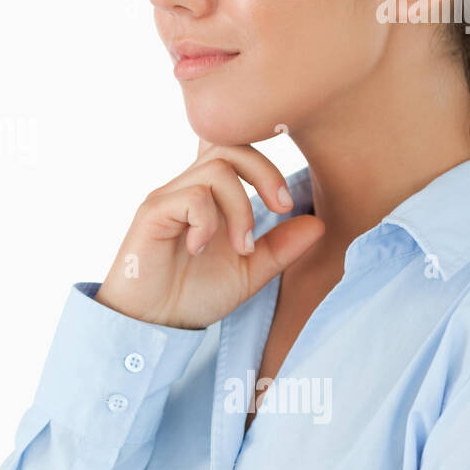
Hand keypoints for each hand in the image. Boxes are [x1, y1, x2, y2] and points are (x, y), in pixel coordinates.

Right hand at [94, 138, 324, 328]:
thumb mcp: (249, 273)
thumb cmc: (192, 295)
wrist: (151, 324)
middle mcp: (188, 187)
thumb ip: (280, 248)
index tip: (285, 204)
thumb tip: (318, 223)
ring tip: (239, 248)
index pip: (236, 149)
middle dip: (266, 172)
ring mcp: (168, 197)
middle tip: (281, 209)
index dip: (265, 160)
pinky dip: (208, 222)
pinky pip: (192, 196)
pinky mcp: (152, 212)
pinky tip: (200, 249)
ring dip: (240, 208)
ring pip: (216, 169)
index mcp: (210, 196)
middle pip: (230, 145)